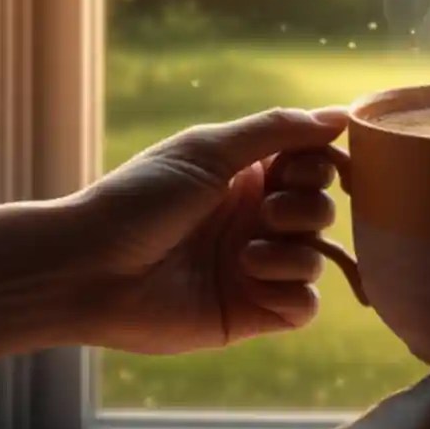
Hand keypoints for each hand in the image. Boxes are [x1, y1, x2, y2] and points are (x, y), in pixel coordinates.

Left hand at [65, 107, 349, 353]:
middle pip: (323, 209)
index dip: (322, 164)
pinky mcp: (250, 311)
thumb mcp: (206, 150)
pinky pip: (305, 305)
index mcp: (246, 176)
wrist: (88, 269)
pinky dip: (292, 291)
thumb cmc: (138, 201)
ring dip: (294, 251)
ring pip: (319, 257)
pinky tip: (253, 279)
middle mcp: (255, 220)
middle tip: (267, 212)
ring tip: (246, 255)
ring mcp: (255, 267)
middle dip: (306, 207)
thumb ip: (276, 130)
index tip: (304, 167)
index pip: (314, 163)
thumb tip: (341, 117)